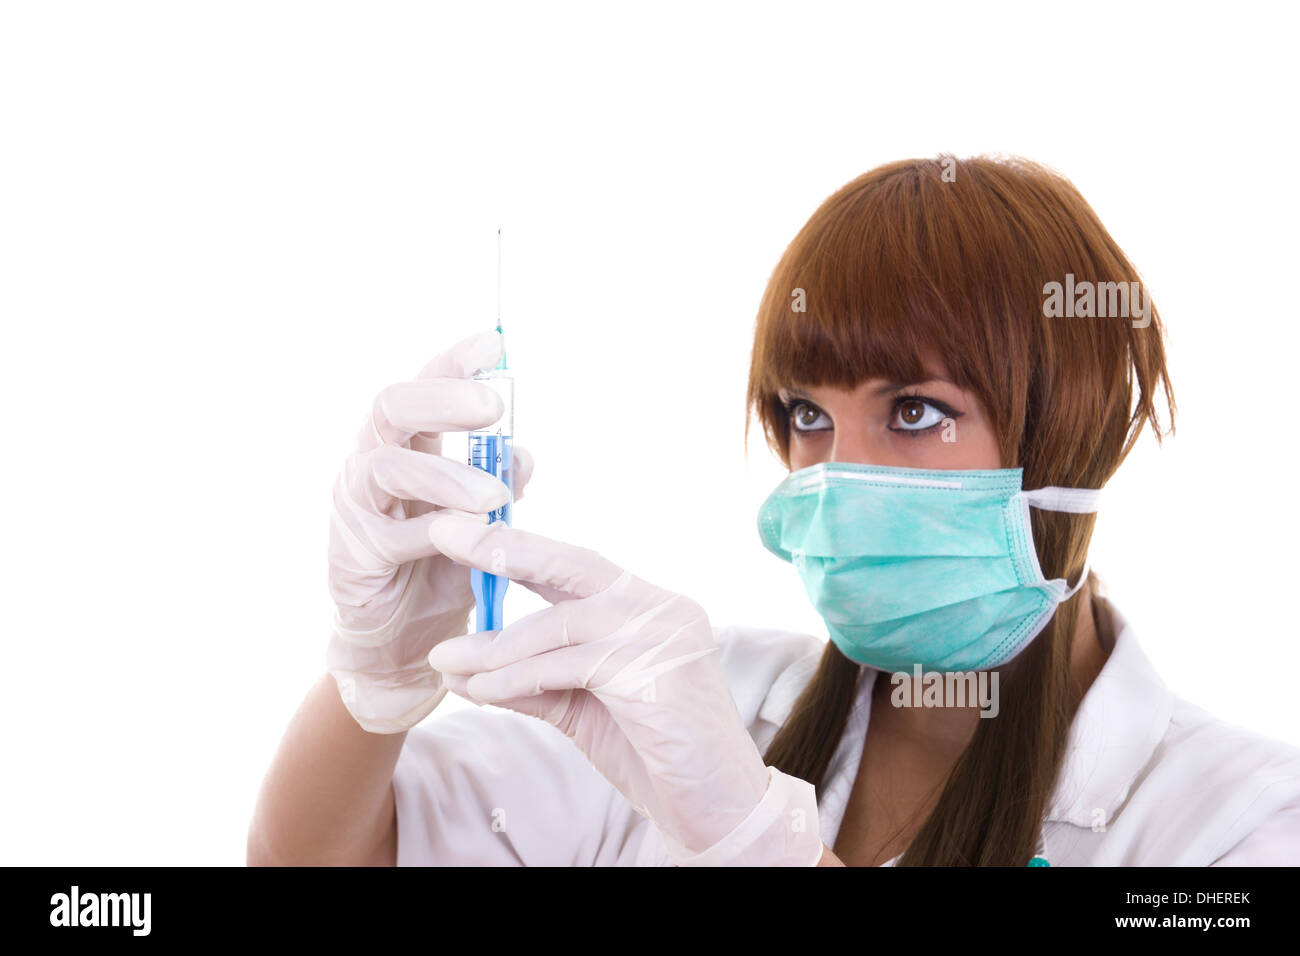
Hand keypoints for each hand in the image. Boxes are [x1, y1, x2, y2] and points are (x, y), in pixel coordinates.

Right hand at [324, 330, 534, 733]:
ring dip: (445, 477)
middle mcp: (373, 465)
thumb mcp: (482, 522)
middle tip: (492, 406)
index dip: (453, 362)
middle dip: (442, 399)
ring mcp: (357, 508)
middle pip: (392, 408)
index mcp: (408, 447)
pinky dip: (433, 533)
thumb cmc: (443, 569)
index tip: (493, 343)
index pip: (424, 387)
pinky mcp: (353, 555)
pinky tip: (466, 537)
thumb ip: (497, 486)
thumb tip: (524, 456)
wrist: (405, 645)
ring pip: (387, 468)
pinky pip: (390, 535)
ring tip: (492, 496)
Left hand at [425, 514, 822, 865]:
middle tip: (446, 534)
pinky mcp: (658, 670)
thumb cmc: (655, 755)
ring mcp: (664, 634)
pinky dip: (518, 676)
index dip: (518, 548)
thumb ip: (532, 682)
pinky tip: (481, 689)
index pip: (575, 566)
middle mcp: (660, 607)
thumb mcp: (581, 708)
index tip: (465, 534)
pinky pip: (570, 664)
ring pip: (562, 622)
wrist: (720, 806)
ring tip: (446, 659)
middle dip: (506, 547)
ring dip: (496, 644)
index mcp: (647, 606)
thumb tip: (460, 667)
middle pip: (573, 563)